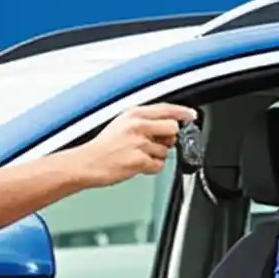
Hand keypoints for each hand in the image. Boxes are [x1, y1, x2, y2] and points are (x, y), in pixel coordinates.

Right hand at [77, 103, 196, 186]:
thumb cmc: (103, 147)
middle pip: (172, 128)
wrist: (87, 163)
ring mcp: (139, 143)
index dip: (182, 112)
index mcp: (133, 114)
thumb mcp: (121, 124)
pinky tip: (138, 165)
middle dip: (169, 138)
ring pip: (165, 150)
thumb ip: (144, 121)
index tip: (191, 116)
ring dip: (156, 156)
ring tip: (138, 156)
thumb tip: (168, 126)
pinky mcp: (139, 160)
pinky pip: (158, 165)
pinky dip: (151, 168)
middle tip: (155, 144)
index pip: (166, 109)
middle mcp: (137, 125)